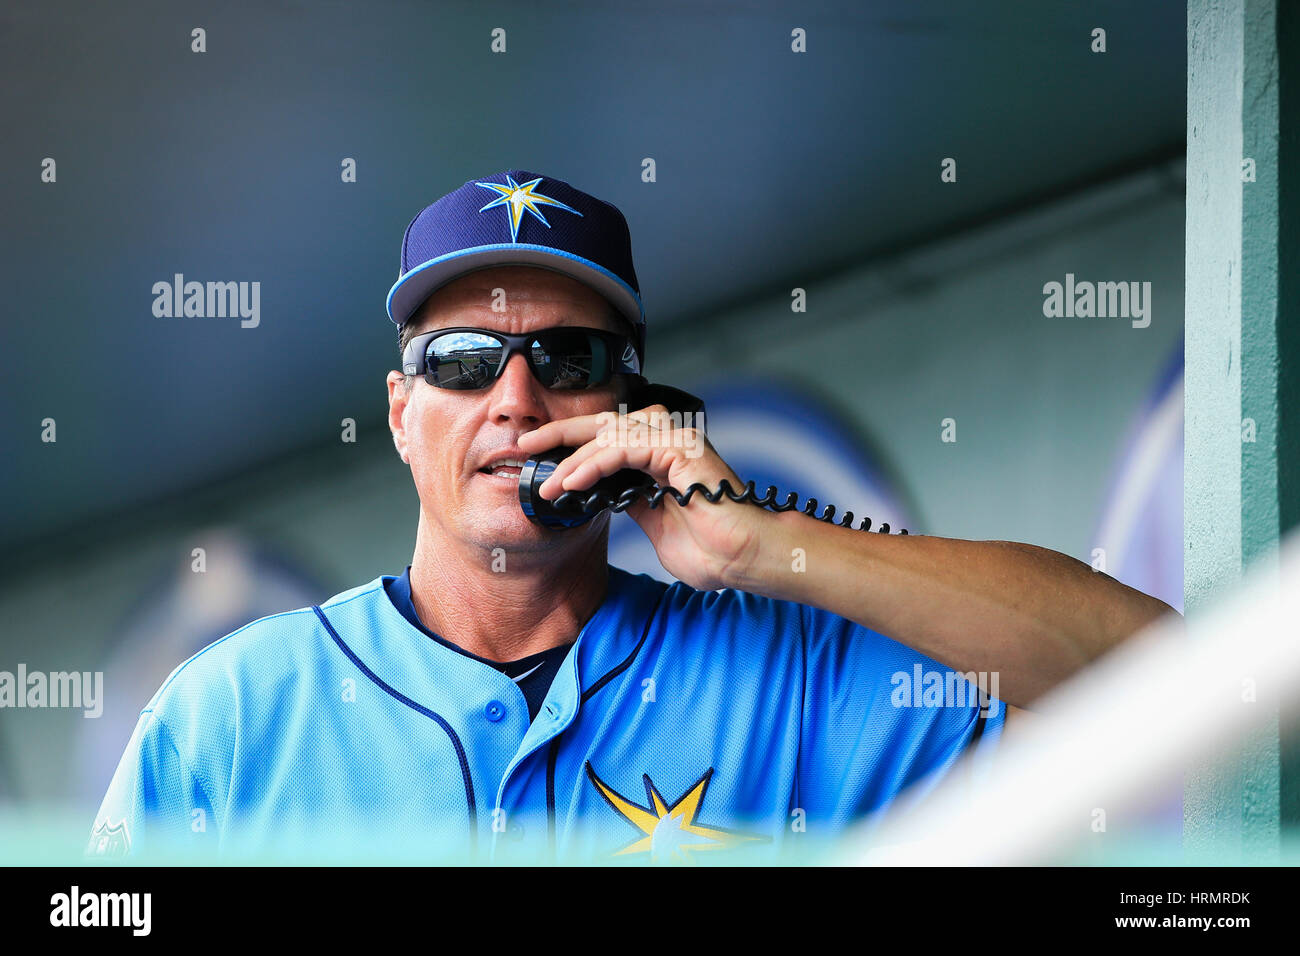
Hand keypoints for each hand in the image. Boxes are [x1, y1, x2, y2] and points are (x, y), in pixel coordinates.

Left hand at [515, 403, 770, 590]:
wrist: (745, 560)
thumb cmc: (712, 549)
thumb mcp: (652, 523)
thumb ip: (630, 502)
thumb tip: (602, 495)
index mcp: (660, 456)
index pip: (606, 438)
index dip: (569, 444)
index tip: (536, 457)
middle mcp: (668, 441)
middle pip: (603, 424)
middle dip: (559, 434)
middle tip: (524, 446)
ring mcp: (676, 441)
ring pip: (611, 435)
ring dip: (575, 458)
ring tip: (549, 481)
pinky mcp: (681, 449)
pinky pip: (626, 448)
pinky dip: (596, 463)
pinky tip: (574, 481)